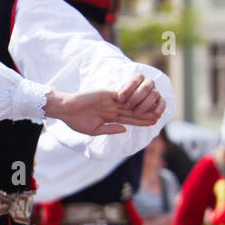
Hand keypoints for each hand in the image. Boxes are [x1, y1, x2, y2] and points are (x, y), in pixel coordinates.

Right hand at [46, 85, 165, 135]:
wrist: (66, 108)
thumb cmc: (76, 121)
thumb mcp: (94, 130)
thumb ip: (110, 129)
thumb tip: (125, 130)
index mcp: (108, 118)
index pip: (127, 120)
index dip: (139, 122)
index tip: (151, 125)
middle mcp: (111, 108)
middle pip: (132, 112)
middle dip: (144, 115)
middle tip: (158, 117)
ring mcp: (110, 101)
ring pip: (130, 105)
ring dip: (142, 108)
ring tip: (155, 111)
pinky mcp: (108, 94)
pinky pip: (123, 96)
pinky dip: (133, 99)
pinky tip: (143, 102)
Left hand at [117, 73, 165, 121]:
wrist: (134, 101)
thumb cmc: (122, 98)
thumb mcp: (118, 94)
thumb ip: (118, 95)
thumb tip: (116, 100)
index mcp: (138, 78)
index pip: (135, 80)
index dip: (128, 89)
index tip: (120, 98)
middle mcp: (148, 82)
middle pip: (145, 87)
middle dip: (136, 97)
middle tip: (127, 106)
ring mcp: (155, 91)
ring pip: (154, 94)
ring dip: (145, 104)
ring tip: (136, 113)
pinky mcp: (161, 100)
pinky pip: (163, 103)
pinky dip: (160, 108)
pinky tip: (155, 115)